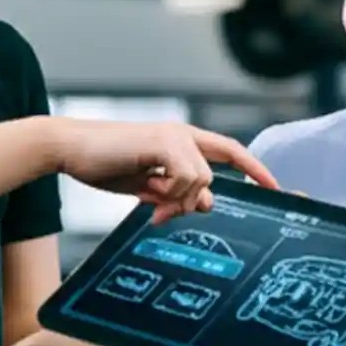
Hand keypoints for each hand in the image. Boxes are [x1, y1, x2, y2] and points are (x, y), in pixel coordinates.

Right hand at [48, 118, 278, 223]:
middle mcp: (182, 133)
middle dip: (207, 195)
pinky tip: (146, 190)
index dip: (253, 167)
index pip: (229, 151)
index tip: (274, 187)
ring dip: (178, 198)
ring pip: (202, 179)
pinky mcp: (163, 141)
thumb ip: (176, 193)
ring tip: (150, 201)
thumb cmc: (105, 164)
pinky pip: (186, 177)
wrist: (71, 148)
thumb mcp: (148, 186)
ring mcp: (174, 135)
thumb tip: (206, 204)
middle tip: (169, 212)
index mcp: (180, 141)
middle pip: (221, 165)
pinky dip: (169, 191)